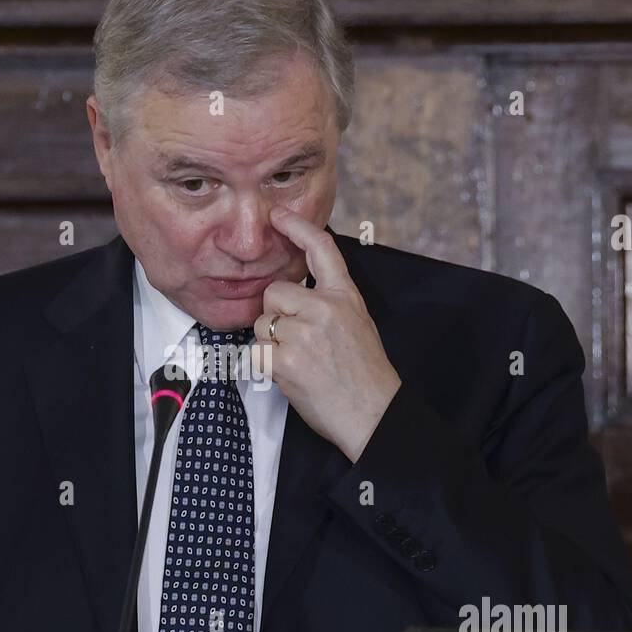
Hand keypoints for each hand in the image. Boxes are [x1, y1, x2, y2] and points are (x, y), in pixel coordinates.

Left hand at [252, 207, 401, 462]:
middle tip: (297, 344)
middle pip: (274, 293)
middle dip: (275, 317)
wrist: (374, 416)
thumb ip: (329, 304)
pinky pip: (257, 352)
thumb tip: (293, 297)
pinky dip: (266, 367)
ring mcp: (305, 333)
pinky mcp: (287, 360)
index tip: (278, 216)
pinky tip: (291, 377)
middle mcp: (325, 308)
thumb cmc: (366, 378)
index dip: (297, 227)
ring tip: (300, 364)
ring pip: (261, 324)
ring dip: (270, 344)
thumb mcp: (358, 325)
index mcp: (345, 297)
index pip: (321, 249)